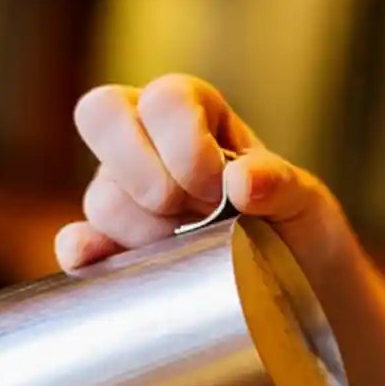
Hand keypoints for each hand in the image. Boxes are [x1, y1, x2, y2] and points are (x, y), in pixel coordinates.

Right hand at [58, 74, 356, 276]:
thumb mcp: (305, 200)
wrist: (298, 287)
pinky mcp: (116, 247)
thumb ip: (280, 184)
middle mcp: (149, 144)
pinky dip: (82, 252)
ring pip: (101, 194)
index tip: (218, 188)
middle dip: (146, 172)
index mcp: (197, 114)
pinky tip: (92, 261)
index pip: (163, 98)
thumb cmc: (297, 229)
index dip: (183, 141)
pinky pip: (79, 242)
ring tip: (190, 251)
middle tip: (191, 212)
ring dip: (142, 227)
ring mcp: (125, 194)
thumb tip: (239, 181)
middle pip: (103, 118)